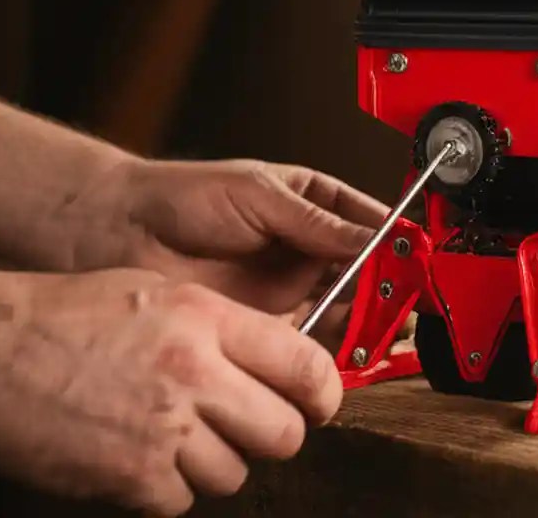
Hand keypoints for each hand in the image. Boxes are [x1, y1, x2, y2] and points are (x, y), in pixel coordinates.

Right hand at [0, 268, 340, 515]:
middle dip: (272, 436)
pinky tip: (137, 455)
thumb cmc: (73, 315)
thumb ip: (229, 329)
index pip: (308, 367)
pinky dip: (166, 488)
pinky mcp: (132, 478)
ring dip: (214, 463)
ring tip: (174, 435)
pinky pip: (183, 500)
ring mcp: (163, 430)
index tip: (320, 403)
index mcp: (209, 322)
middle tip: (244, 426)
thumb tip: (284, 365)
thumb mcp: (166, 295)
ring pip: (235, 474)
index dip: (325, 393)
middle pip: (285, 434)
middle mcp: (195, 374)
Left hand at [69, 159, 387, 316]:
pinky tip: (348, 343)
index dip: (397, 238)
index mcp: (314, 204)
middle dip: (392, 283)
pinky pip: (313, 338)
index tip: (416, 252)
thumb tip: (374, 234)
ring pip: (348, 306)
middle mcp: (309, 248)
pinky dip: (336, 344)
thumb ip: (317, 221)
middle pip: (368, 269)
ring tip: (385, 322)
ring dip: (370, 315)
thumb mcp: (258, 194)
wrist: (121, 232)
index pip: (369, 222)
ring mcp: (292, 288)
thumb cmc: (183, 196)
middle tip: (406, 296)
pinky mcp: (269, 324)